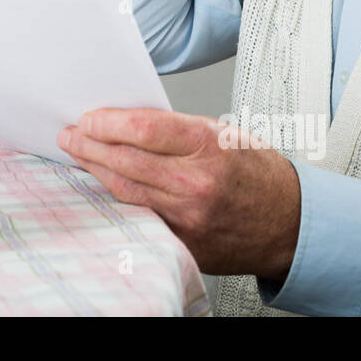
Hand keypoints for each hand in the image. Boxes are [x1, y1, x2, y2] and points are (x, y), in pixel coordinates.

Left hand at [57, 108, 299, 279]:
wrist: (290, 223)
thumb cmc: (257, 172)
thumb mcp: (224, 133)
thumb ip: (176, 129)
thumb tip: (127, 122)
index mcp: (208, 146)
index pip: (142, 129)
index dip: (107, 122)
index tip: (89, 118)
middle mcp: (197, 184)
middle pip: (125, 160)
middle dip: (89, 145)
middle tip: (70, 135)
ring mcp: (189, 217)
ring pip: (126, 190)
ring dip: (95, 171)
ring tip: (79, 155)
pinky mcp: (184, 242)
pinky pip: (140, 216)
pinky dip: (118, 199)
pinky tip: (103, 186)